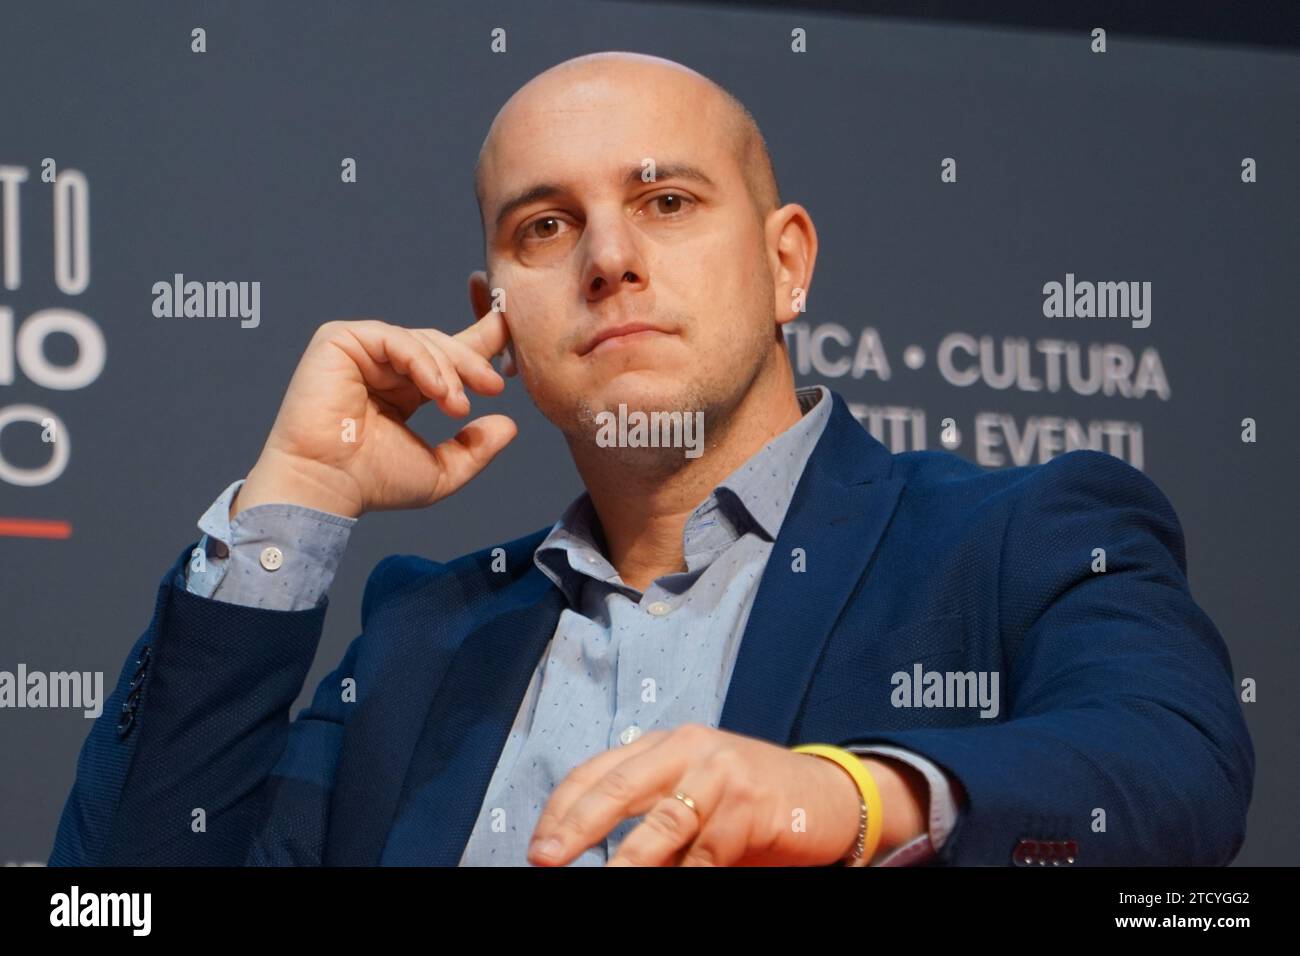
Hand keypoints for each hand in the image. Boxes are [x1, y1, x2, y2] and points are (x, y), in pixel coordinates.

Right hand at [235, 315, 516, 518]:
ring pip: (423, 341)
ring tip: (458, 406)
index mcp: (405, 388)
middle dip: (472, 362)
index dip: (482, 343)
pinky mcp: (340, 341)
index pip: (449, 355)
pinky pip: (394, 338)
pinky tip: (438, 390)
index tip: (512, 333)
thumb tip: (510, 426)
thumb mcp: (442, 469)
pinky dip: (422, 360)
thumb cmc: (373, 482)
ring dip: (450, 370)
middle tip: (494, 387)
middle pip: (441, 345)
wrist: (328, 487)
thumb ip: (476, 448)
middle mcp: (383, 366)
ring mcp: (361, 350)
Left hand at [525, 724, 870, 866]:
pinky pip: (706, 853)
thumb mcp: (696, 796)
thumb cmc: (754, 801)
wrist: (832, 797)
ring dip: (627, 862)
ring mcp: (723, 773)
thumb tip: (588, 850)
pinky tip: (672, 884)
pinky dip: (685, 875)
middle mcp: (691, 748)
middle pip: (620, 787)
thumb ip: (651, 814)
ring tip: (605, 881)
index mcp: (667, 743)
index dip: (563, 807)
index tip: (539, 843)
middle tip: (546, 859)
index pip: (599, 769)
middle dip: (576, 827)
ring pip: (661, 823)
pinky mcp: (752, 804)